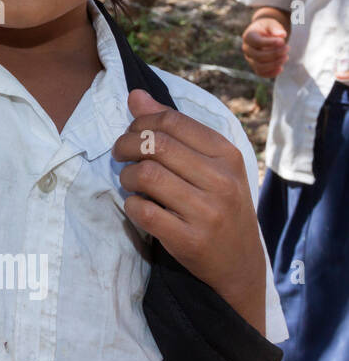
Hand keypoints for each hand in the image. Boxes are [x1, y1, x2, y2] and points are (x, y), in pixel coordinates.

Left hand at [112, 90, 265, 329]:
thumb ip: (172, 129)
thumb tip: (135, 95)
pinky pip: (142, 211)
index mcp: (227, 155)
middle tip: (121, 155)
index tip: (132, 134)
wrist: (239, 265)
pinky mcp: (190, 239)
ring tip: (131, 182)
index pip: (172, 121)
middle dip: (126, 146)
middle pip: (155, 145)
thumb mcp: (208, 165)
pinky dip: (131, 205)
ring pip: (146, 175)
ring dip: (127, 176)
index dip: (141, 123)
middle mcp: (221, 181)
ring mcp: (207, 212)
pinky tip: (138, 206)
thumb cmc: (218, 206)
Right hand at [241, 17, 287, 77]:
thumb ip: (275, 28)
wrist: (263, 33)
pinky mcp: (255, 65)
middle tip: (287, 48)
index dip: (270, 43)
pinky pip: (260, 73)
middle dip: (275, 54)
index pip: (257, 42)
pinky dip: (271, 73)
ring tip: (286, 57)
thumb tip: (282, 35)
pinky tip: (281, 68)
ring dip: (274, 64)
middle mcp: (246, 48)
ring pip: (259, 66)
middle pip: (258, 56)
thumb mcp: (271, 24)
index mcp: (248, 36)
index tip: (282, 41)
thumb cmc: (268, 28)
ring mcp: (250, 58)